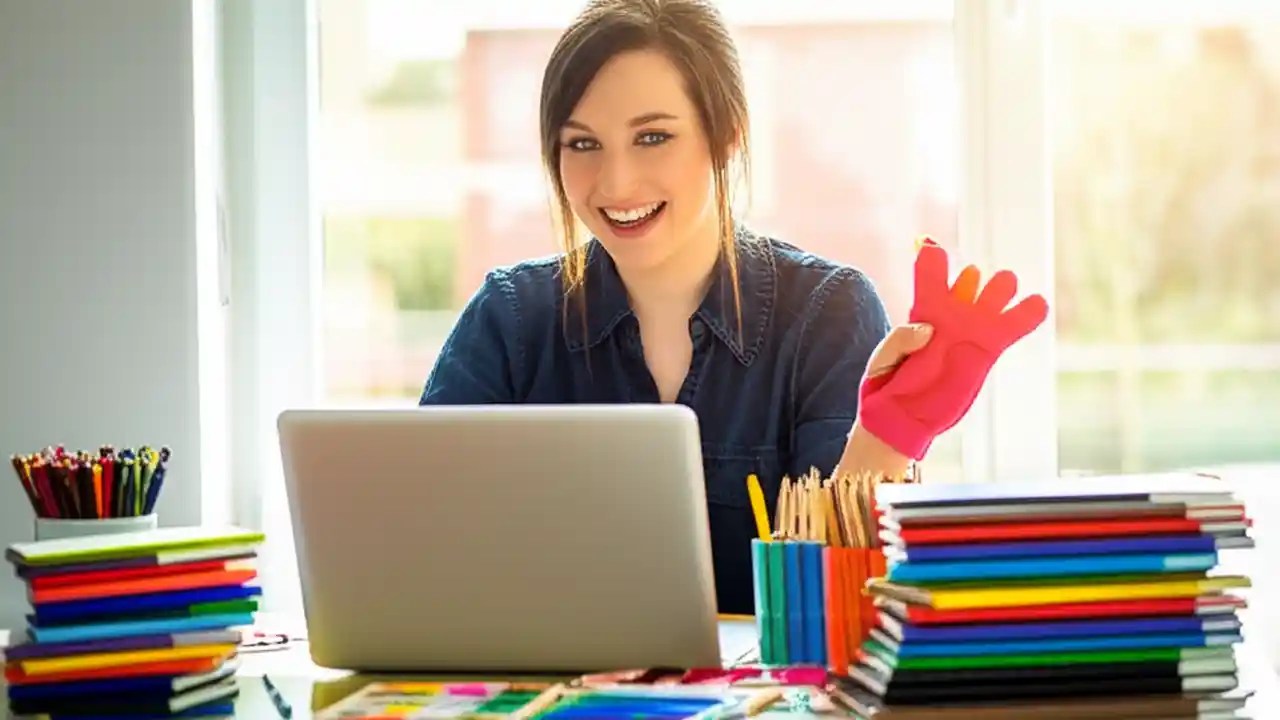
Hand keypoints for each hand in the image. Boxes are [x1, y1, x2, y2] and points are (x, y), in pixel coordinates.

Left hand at [857, 239, 1048, 459]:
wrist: (900, 417)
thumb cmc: (885, 386)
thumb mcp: (882, 359)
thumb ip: (900, 340)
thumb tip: (929, 328)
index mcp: (922, 310)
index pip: (930, 275)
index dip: (932, 258)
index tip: (930, 246)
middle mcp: (950, 317)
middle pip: (970, 281)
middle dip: (973, 277)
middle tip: (970, 282)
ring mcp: (969, 334)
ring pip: (992, 299)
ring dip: (1000, 289)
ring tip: (1003, 287)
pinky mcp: (986, 353)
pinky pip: (1010, 330)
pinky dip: (1025, 316)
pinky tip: (1037, 304)